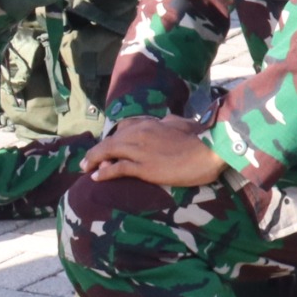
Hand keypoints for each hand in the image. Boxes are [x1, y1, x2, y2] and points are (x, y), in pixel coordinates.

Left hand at [81, 115, 228, 186]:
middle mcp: (140, 134)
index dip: (113, 140)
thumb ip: (169, 122)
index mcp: (150, 124)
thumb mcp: (182, 123)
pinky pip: (117, 168)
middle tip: (87, 161)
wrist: (210, 151)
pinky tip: (95, 177)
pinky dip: (104, 172)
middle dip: (97, 151)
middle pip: (111, 141)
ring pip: (109, 152)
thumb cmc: (201, 138)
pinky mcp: (144, 167)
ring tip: (86, 168)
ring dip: (94, 160)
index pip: (124, 129)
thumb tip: (164, 120)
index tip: (107, 147)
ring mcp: (140, 150)